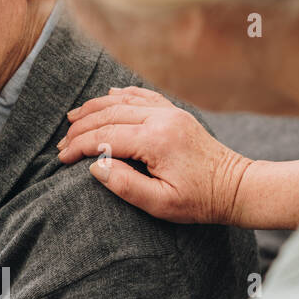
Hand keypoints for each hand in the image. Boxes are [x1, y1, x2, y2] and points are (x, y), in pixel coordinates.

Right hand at [58, 87, 251, 224]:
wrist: (236, 187)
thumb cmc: (199, 201)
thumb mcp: (160, 203)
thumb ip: (125, 185)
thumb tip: (96, 165)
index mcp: (156, 140)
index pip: (106, 136)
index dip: (79, 146)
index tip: (62, 158)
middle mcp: (162, 118)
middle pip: (110, 114)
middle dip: (81, 128)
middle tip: (62, 143)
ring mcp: (170, 112)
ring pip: (123, 101)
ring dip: (95, 108)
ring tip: (73, 118)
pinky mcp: (176, 114)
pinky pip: (143, 96)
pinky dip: (121, 95)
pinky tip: (107, 94)